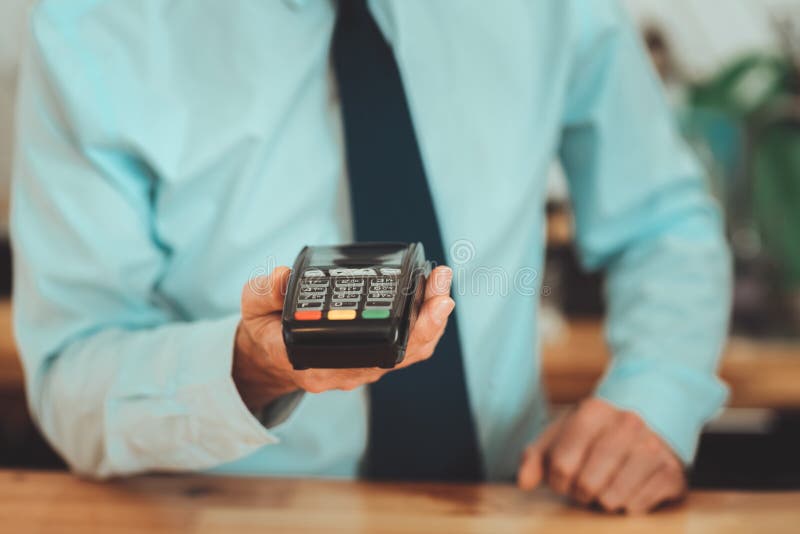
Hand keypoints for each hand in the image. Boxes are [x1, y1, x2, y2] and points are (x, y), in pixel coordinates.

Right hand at [232, 265, 455, 411]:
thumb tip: (284, 276)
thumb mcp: (253, 307)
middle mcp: (342, 371)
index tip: (419, 305)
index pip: (366, 355)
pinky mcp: (369, 359)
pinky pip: (403, 348)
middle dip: (427, 321)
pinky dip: (422, 324)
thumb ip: (265, 291)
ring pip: (407, 352)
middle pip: (399, 354)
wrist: (266, 358)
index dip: (401, 333)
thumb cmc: (264, 330)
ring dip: (430, 321)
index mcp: (313, 361)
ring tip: (442, 284)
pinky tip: (432, 296)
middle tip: (441, 288)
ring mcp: (359, 368)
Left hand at [517, 398, 685, 513]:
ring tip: (606, 487)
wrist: (644, 431)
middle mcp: (627, 423)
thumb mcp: (560, 439)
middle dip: (580, 493)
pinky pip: (637, 507)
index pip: (561, 464)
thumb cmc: (593, 439)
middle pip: (587, 484)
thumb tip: (524, 483)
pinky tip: (628, 489)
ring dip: (603, 501)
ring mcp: (653, 446)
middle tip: (585, 487)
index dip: (557, 481)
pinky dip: (627, 505)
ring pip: (612, 499)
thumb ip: (535, 458)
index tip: (563, 479)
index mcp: (594, 411)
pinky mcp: (673, 472)